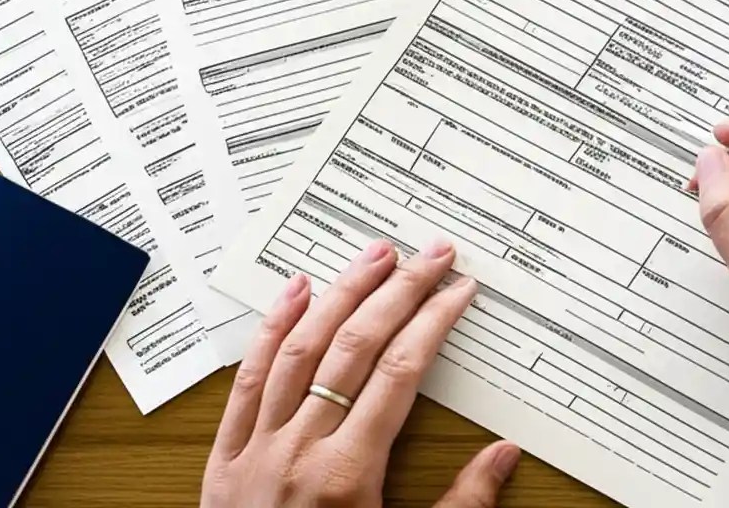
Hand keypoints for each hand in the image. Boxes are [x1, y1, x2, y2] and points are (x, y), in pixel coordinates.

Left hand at [201, 239, 520, 507]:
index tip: (458, 290)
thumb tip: (503, 456)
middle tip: (429, 253)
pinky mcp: (224, 455)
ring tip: (373, 254)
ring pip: (299, 349)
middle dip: (397, 292)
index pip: (399, 373)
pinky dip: (271, 329)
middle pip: (352, 347)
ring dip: (338, 294)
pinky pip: (247, 378)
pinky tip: (294, 291)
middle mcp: (299, 450)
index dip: (432, 322)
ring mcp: (256, 447)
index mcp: (349, 476)